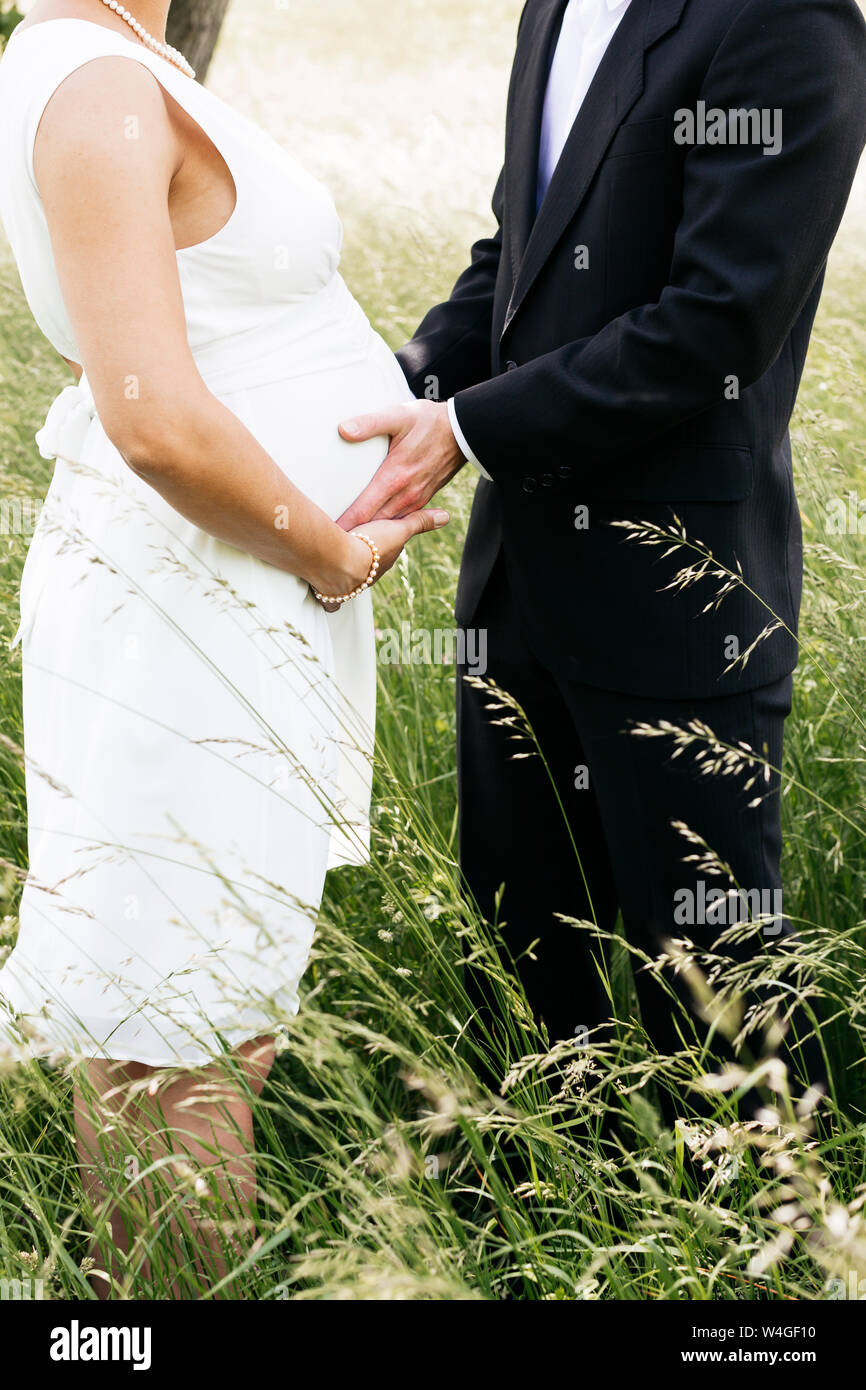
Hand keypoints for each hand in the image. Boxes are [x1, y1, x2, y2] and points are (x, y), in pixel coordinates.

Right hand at [313, 509, 449, 611]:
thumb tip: (445, 516)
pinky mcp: (333, 595)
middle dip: (365, 562)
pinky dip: (331, 600)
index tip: (377, 539)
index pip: (387, 554)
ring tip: (338, 567)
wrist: (339, 561)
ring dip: (346, 577)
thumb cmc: (368, 544)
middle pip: (369, 569)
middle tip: (356, 551)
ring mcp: (351, 587)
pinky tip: (326, 596)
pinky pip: (332, 602)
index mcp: (384, 563)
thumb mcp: (399, 528)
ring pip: (351, 584)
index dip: (383, 545)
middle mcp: (369, 577)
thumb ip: (419, 522)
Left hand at [337, 400, 464, 529]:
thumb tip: (343, 430)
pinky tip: (372, 530)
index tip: (326, 534)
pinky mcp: (422, 498)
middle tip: (328, 544)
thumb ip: (371, 424)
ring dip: (368, 533)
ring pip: (387, 524)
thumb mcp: (400, 416)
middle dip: (352, 534)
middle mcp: (405, 494)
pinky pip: (399, 519)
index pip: (362, 509)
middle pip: (372, 523)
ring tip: (345, 542)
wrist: (464, 432)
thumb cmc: (430, 422)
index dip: (344, 524)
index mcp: (394, 477)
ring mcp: (415, 499)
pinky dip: (384, 527)